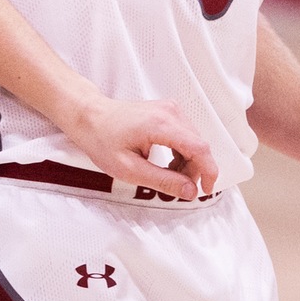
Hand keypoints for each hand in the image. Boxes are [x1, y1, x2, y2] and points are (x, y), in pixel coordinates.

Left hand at [62, 92, 218, 199]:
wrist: (90, 117)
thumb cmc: (103, 140)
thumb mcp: (129, 169)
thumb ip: (162, 181)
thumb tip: (190, 191)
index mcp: (161, 124)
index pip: (199, 148)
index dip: (208, 172)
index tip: (206, 190)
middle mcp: (170, 112)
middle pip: (199, 146)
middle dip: (195, 171)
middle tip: (179, 189)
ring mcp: (170, 109)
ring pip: (194, 142)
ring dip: (188, 163)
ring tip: (169, 177)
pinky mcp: (168, 112)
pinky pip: (186, 136)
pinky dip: (183, 153)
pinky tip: (169, 165)